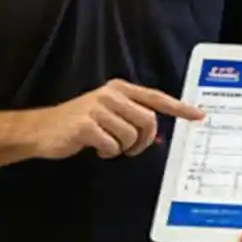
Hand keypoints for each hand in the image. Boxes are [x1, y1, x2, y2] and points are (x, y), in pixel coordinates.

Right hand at [28, 79, 203, 159]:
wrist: (42, 129)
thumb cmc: (78, 124)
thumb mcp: (107, 115)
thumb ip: (131, 120)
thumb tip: (156, 138)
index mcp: (118, 89)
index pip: (155, 97)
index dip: (179, 107)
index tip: (198, 115)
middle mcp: (110, 94)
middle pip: (148, 121)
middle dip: (142, 141)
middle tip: (129, 148)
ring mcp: (98, 108)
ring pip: (131, 136)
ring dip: (122, 148)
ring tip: (106, 145)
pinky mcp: (86, 125)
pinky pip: (112, 146)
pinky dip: (107, 152)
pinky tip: (95, 148)